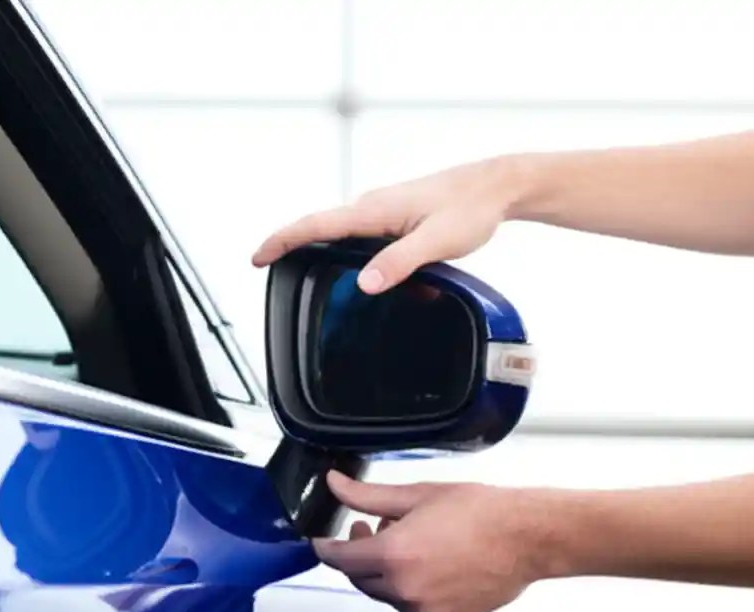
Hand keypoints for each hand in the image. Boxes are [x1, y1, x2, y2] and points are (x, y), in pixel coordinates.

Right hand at [251, 157, 522, 293]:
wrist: (495, 186)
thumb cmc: (470, 209)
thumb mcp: (437, 242)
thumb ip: (399, 262)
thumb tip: (364, 283)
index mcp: (375, 210)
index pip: (316, 225)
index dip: (283, 241)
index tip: (258, 257)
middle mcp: (372, 206)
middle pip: (320, 228)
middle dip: (292, 245)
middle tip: (269, 265)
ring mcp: (382, 210)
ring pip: (342, 233)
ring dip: (322, 250)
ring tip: (307, 270)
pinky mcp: (394, 216)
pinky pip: (361, 235)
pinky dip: (350, 251)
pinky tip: (363, 268)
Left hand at [312, 471, 556, 611]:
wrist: (527, 537)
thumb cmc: (480, 512)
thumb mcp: (416, 495)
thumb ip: (368, 495)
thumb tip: (335, 485)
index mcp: (393, 556)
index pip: (339, 559)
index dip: (326, 548)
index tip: (322, 541)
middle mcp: (405, 589)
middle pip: (359, 579)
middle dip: (357, 555)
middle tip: (368, 529)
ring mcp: (425, 609)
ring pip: (386, 594)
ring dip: (385, 571)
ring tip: (407, 540)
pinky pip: (412, 606)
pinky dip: (409, 587)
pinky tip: (427, 562)